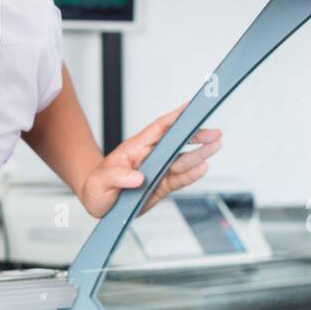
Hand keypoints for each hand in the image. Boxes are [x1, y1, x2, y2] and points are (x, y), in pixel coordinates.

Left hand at [78, 105, 222, 218]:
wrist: (97, 202)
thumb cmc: (96, 187)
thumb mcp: (100, 182)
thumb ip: (117, 177)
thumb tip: (138, 178)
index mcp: (135, 148)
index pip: (158, 129)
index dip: (175, 117)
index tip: (191, 107)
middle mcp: (150, 157)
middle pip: (176, 142)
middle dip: (195, 136)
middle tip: (214, 133)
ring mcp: (157, 171)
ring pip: (181, 160)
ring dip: (199, 154)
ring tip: (215, 147)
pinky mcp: (161, 186)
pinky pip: (179, 179)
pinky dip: (191, 175)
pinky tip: (203, 168)